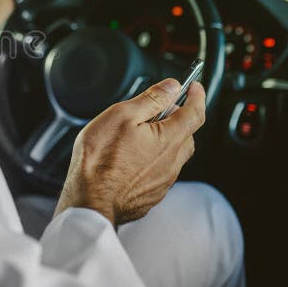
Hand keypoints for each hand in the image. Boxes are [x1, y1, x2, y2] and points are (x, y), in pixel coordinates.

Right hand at [54, 79, 204, 226]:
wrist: (90, 200)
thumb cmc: (100, 159)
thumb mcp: (122, 115)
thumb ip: (151, 99)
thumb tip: (172, 87)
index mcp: (169, 139)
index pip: (195, 113)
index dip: (197, 97)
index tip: (195, 87)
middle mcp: (172, 162)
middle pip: (187, 135)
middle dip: (179, 119)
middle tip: (161, 110)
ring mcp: (163, 182)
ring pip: (174, 156)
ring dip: (166, 141)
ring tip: (141, 135)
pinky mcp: (151, 195)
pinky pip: (161, 172)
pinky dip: (154, 160)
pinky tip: (132, 159)